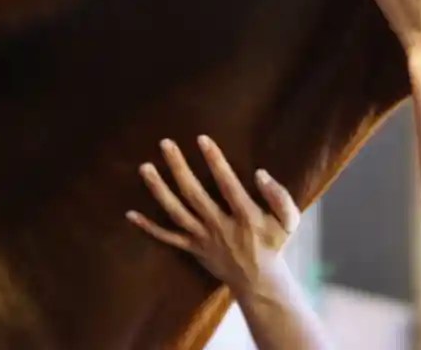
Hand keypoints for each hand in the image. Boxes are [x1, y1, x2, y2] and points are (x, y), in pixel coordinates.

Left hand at [126, 136, 299, 300]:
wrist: (259, 281)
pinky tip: (131, 214)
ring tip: (145, 168)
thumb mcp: (289, 221)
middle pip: (193, 194)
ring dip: (159, 189)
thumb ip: (279, 196)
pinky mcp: (192, 248)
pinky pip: (167, 238)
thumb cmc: (274, 244)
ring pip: (176, 212)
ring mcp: (203, 238)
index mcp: (245, 215)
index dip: (215, 160)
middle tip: (165, 144)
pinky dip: (149, 228)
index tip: (201, 139)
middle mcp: (219, 225)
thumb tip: (260, 174)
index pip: (226, 183)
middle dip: (178, 167)